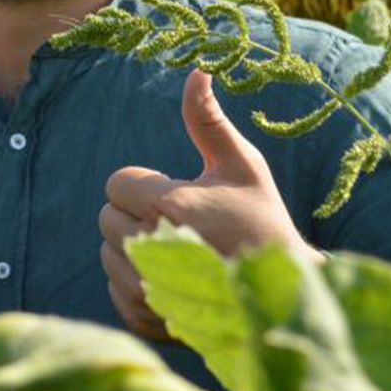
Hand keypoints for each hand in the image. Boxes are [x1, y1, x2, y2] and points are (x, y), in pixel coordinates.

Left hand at [100, 69, 322, 340]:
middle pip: (106, 217)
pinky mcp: (145, 318)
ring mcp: (146, 288)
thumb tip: (196, 72)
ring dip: (133, 250)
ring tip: (180, 252)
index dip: (144, 185)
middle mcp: (150, 247)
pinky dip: (136, 285)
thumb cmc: (263, 221)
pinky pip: (114, 290)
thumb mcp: (242, 165)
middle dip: (135, 215)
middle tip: (180, 223)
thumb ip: (208, 121)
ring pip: (107, 254)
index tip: (178, 195)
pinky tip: (173, 281)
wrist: (284, 295)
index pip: (117, 183)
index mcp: (169, 203)